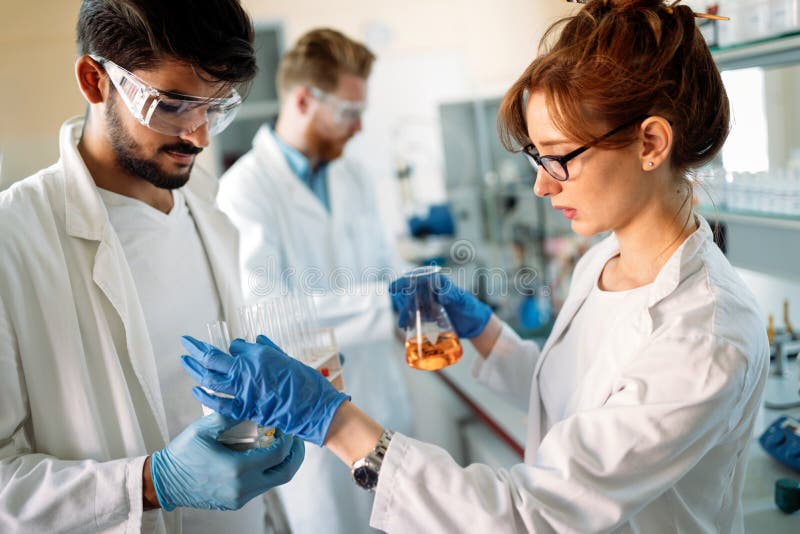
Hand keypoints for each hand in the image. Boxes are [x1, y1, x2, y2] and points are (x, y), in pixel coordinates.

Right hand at [150, 413, 303, 510]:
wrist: (164, 482)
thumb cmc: (182, 454)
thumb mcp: (205, 428)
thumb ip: (232, 415)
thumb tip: (253, 404)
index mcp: (237, 468)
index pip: (278, 454)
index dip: (287, 438)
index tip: (286, 425)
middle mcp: (242, 487)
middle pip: (285, 472)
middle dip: (295, 454)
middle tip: (295, 438)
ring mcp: (240, 497)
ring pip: (275, 481)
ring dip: (282, 462)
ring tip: (280, 443)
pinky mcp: (236, 502)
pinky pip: (262, 486)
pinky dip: (268, 470)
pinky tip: (263, 455)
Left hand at [180, 335, 349, 446]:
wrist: (313, 407)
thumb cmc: (305, 381)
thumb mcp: (286, 358)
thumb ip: (267, 349)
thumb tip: (254, 341)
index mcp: (258, 354)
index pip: (235, 346)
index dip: (232, 347)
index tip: (230, 348)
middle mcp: (246, 369)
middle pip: (213, 358)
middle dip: (196, 349)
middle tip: (186, 342)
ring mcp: (243, 390)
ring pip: (210, 378)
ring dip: (195, 369)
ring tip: (185, 361)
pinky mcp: (244, 409)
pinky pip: (219, 403)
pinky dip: (206, 396)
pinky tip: (196, 390)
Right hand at [389, 272, 491, 337]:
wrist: (474, 323)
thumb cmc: (470, 307)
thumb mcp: (463, 300)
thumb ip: (454, 295)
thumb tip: (442, 296)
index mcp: (435, 282)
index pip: (415, 279)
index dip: (402, 283)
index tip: (392, 289)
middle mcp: (428, 290)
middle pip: (408, 293)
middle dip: (403, 304)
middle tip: (404, 318)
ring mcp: (426, 302)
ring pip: (409, 304)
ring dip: (404, 314)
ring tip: (405, 326)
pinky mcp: (426, 314)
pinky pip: (413, 315)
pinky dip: (408, 321)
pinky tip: (407, 328)